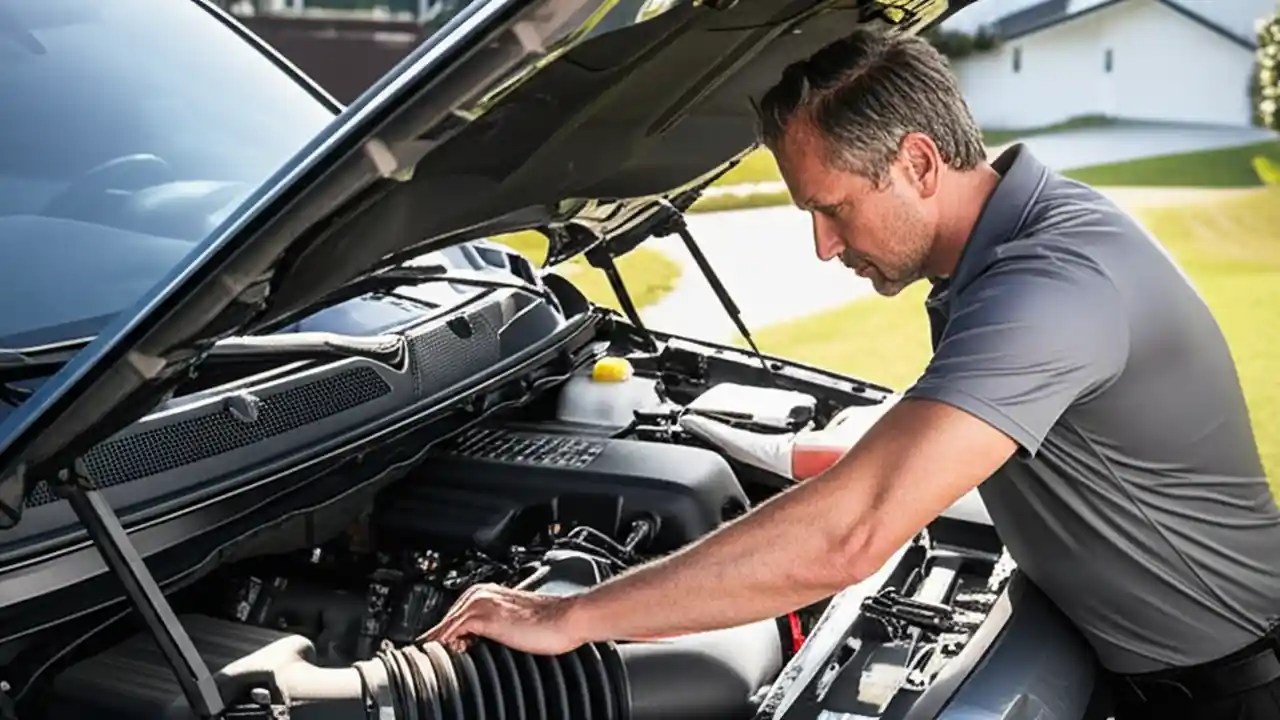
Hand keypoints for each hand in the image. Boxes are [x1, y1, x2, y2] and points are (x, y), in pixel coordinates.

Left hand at [418, 583, 583, 654]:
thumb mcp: (515, 623)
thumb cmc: (551, 622)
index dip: (446, 636)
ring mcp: (481, 604)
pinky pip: (451, 632)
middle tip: (440, 660)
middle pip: (445, 621)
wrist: (569, 617)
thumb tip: (482, 643)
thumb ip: (497, 626)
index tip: (443, 652)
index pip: (454, 617)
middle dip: (441, 641)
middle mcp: (480, 594)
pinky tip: (450, 656)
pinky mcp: (484, 618)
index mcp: (486, 592)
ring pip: (445, 627)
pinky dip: (446, 645)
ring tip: (442, 662)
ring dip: (440, 645)